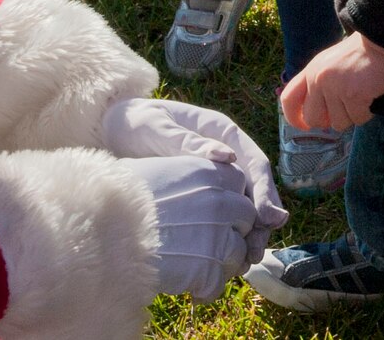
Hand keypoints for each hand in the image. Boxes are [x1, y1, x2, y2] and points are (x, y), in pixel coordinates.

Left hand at [101, 97, 289, 248]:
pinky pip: (224, 213)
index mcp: (222, 132)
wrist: (114, 130)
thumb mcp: (157, 128)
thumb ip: (188, 142)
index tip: (269, 218)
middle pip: (255, 188)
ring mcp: (215, 174)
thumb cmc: (136, 123)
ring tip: (247, 259)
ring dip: (250, 232)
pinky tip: (228, 256)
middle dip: (261, 220)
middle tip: (256, 250)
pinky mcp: (203, 193)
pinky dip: (230, 234)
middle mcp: (226, 153)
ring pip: (243, 204)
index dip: (264, 191)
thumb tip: (227, 156)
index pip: (254, 162)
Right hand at [118, 154, 259, 301]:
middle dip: (233, 234)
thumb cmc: (118, 197)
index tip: (220, 216)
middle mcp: (222, 202)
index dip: (232, 204)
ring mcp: (219, 237)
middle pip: (247, 222)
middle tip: (210, 246)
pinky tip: (188, 287)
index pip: (241, 188)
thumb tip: (187, 187)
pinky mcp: (209, 270)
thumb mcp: (155, 170)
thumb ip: (185, 176)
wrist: (101, 230)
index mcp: (210, 172)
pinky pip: (218, 285)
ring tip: (198, 268)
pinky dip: (205, 290)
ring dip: (222, 264)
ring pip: (239, 255)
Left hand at [281, 33, 383, 130]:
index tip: (304, 126)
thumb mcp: (330, 63)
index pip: (289, 99)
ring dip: (351, 116)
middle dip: (328, 121)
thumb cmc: (360, 53)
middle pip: (313, 118)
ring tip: (360, 98)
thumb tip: (320, 116)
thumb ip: (320, 84)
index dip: (293, 117)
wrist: (382, 40)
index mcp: (311, 71)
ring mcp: (336, 88)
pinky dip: (366, 113)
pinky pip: (358, 120)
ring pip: (338, 123)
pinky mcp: (354, 96)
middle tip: (343, 110)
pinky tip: (370, 98)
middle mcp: (319, 80)